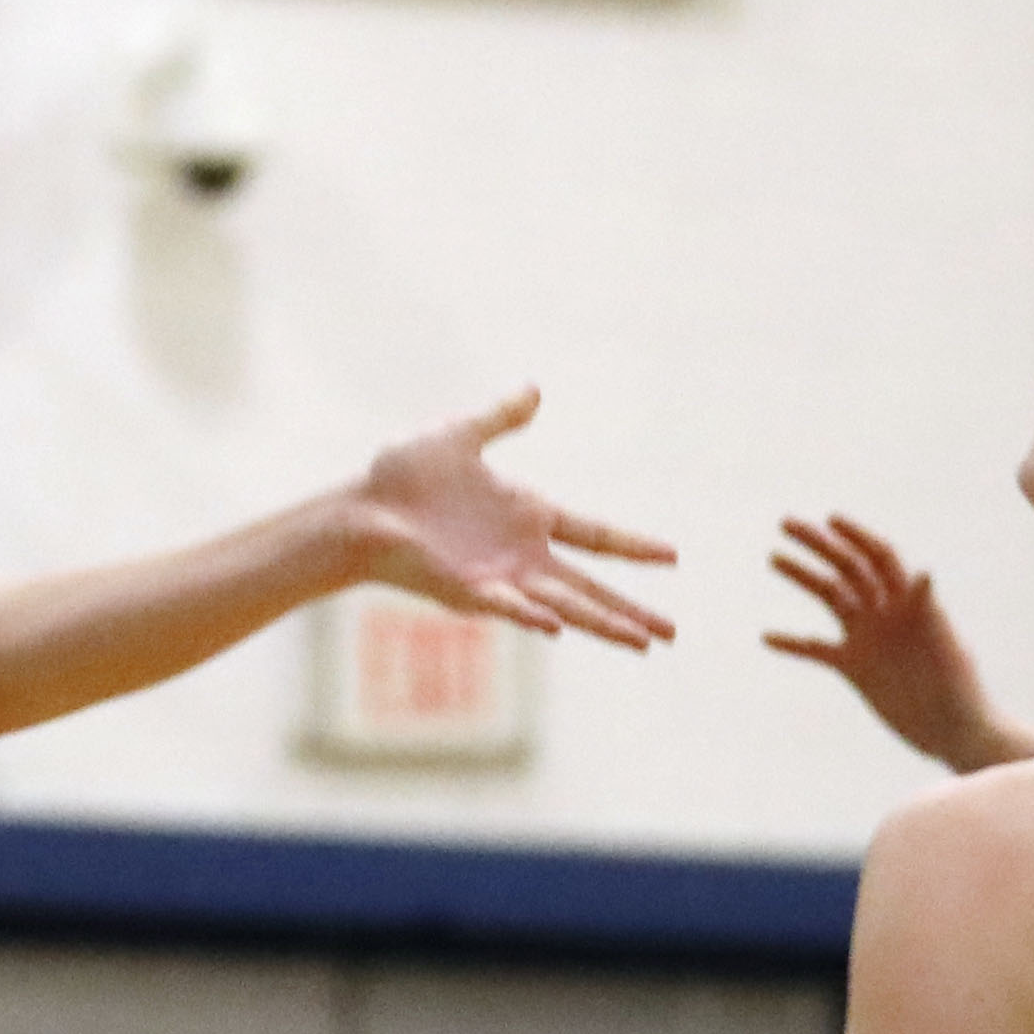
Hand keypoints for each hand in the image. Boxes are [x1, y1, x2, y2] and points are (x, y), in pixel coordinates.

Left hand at [354, 394, 674, 647]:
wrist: (359, 509)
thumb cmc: (403, 477)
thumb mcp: (459, 436)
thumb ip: (498, 418)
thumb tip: (534, 389)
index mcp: (528, 517)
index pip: (594, 534)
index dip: (633, 546)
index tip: (674, 556)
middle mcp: (522, 554)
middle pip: (590, 586)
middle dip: (631, 610)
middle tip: (673, 633)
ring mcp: (499, 578)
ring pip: (564, 605)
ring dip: (602, 623)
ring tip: (643, 643)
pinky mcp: (470, 592)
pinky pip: (508, 607)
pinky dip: (533, 616)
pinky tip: (560, 627)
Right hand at [765, 515, 1026, 772]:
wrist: (956, 733)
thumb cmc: (962, 694)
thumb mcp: (946, 651)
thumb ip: (929, 614)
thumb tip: (924, 575)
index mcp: (910, 604)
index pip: (880, 558)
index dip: (857, 535)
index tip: (830, 520)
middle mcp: (887, 613)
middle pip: (849, 567)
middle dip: (819, 544)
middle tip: (786, 524)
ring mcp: (869, 637)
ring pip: (831, 597)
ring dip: (804, 576)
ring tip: (774, 557)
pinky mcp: (856, 667)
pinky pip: (818, 649)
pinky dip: (793, 643)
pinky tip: (766, 637)